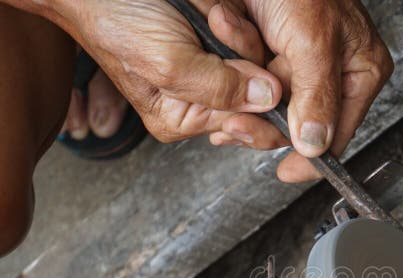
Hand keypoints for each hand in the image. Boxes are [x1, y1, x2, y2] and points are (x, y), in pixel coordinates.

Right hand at [54, 0, 281, 144]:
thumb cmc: (118, 20)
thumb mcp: (169, 63)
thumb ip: (220, 88)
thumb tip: (269, 100)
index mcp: (183, 118)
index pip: (246, 125)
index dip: (264, 105)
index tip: (261, 76)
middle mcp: (199, 98)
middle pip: (256, 92)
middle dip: (245, 55)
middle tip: (218, 26)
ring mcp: (209, 67)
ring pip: (255, 59)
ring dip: (239, 32)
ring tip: (211, 14)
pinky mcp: (214, 37)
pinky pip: (244, 35)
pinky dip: (234, 20)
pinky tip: (213, 10)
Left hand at [210, 0, 393, 181]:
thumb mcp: (312, 39)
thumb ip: (317, 95)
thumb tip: (317, 145)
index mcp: (361, 71)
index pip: (340, 131)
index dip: (311, 156)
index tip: (286, 173)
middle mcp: (336, 75)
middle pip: (303, 126)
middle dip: (268, 125)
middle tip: (237, 125)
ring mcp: (304, 70)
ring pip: (277, 112)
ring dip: (248, 103)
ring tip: (232, 88)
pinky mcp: (276, 61)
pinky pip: (259, 92)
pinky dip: (239, 87)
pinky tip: (230, 78)